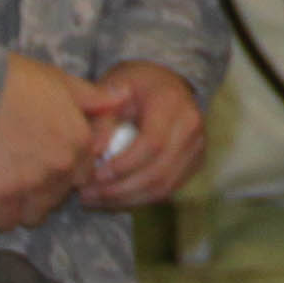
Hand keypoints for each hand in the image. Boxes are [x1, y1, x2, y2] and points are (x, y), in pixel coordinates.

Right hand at [0, 53, 101, 230]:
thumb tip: (124, 96)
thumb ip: (93, 98)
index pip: (81, 177)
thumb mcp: (60, 81)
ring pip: (33, 215)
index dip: (62, 172)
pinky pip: (4, 221)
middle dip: (41, 190)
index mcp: (80, 143)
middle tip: (18, 168)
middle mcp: (62, 167)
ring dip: (21, 205)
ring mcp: (32, 183)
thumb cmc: (15, 79)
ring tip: (3, 180)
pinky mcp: (1, 194)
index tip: (42, 160)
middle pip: (57, 198)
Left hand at [79, 63, 207, 209]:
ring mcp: (197, 147)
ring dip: (127, 199)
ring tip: (96, 200)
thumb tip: (94, 155)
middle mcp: (191, 126)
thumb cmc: (133, 85)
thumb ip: (102, 121)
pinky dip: (139, 198)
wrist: (163, 83)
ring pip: (164, 187)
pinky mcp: (194, 163)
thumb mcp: (112, 92)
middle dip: (120, 189)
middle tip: (87, 195)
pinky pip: (168, 189)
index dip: (123, 165)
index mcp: (172, 103)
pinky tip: (113, 198)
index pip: (152, 143)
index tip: (95, 175)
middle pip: (159, 171)